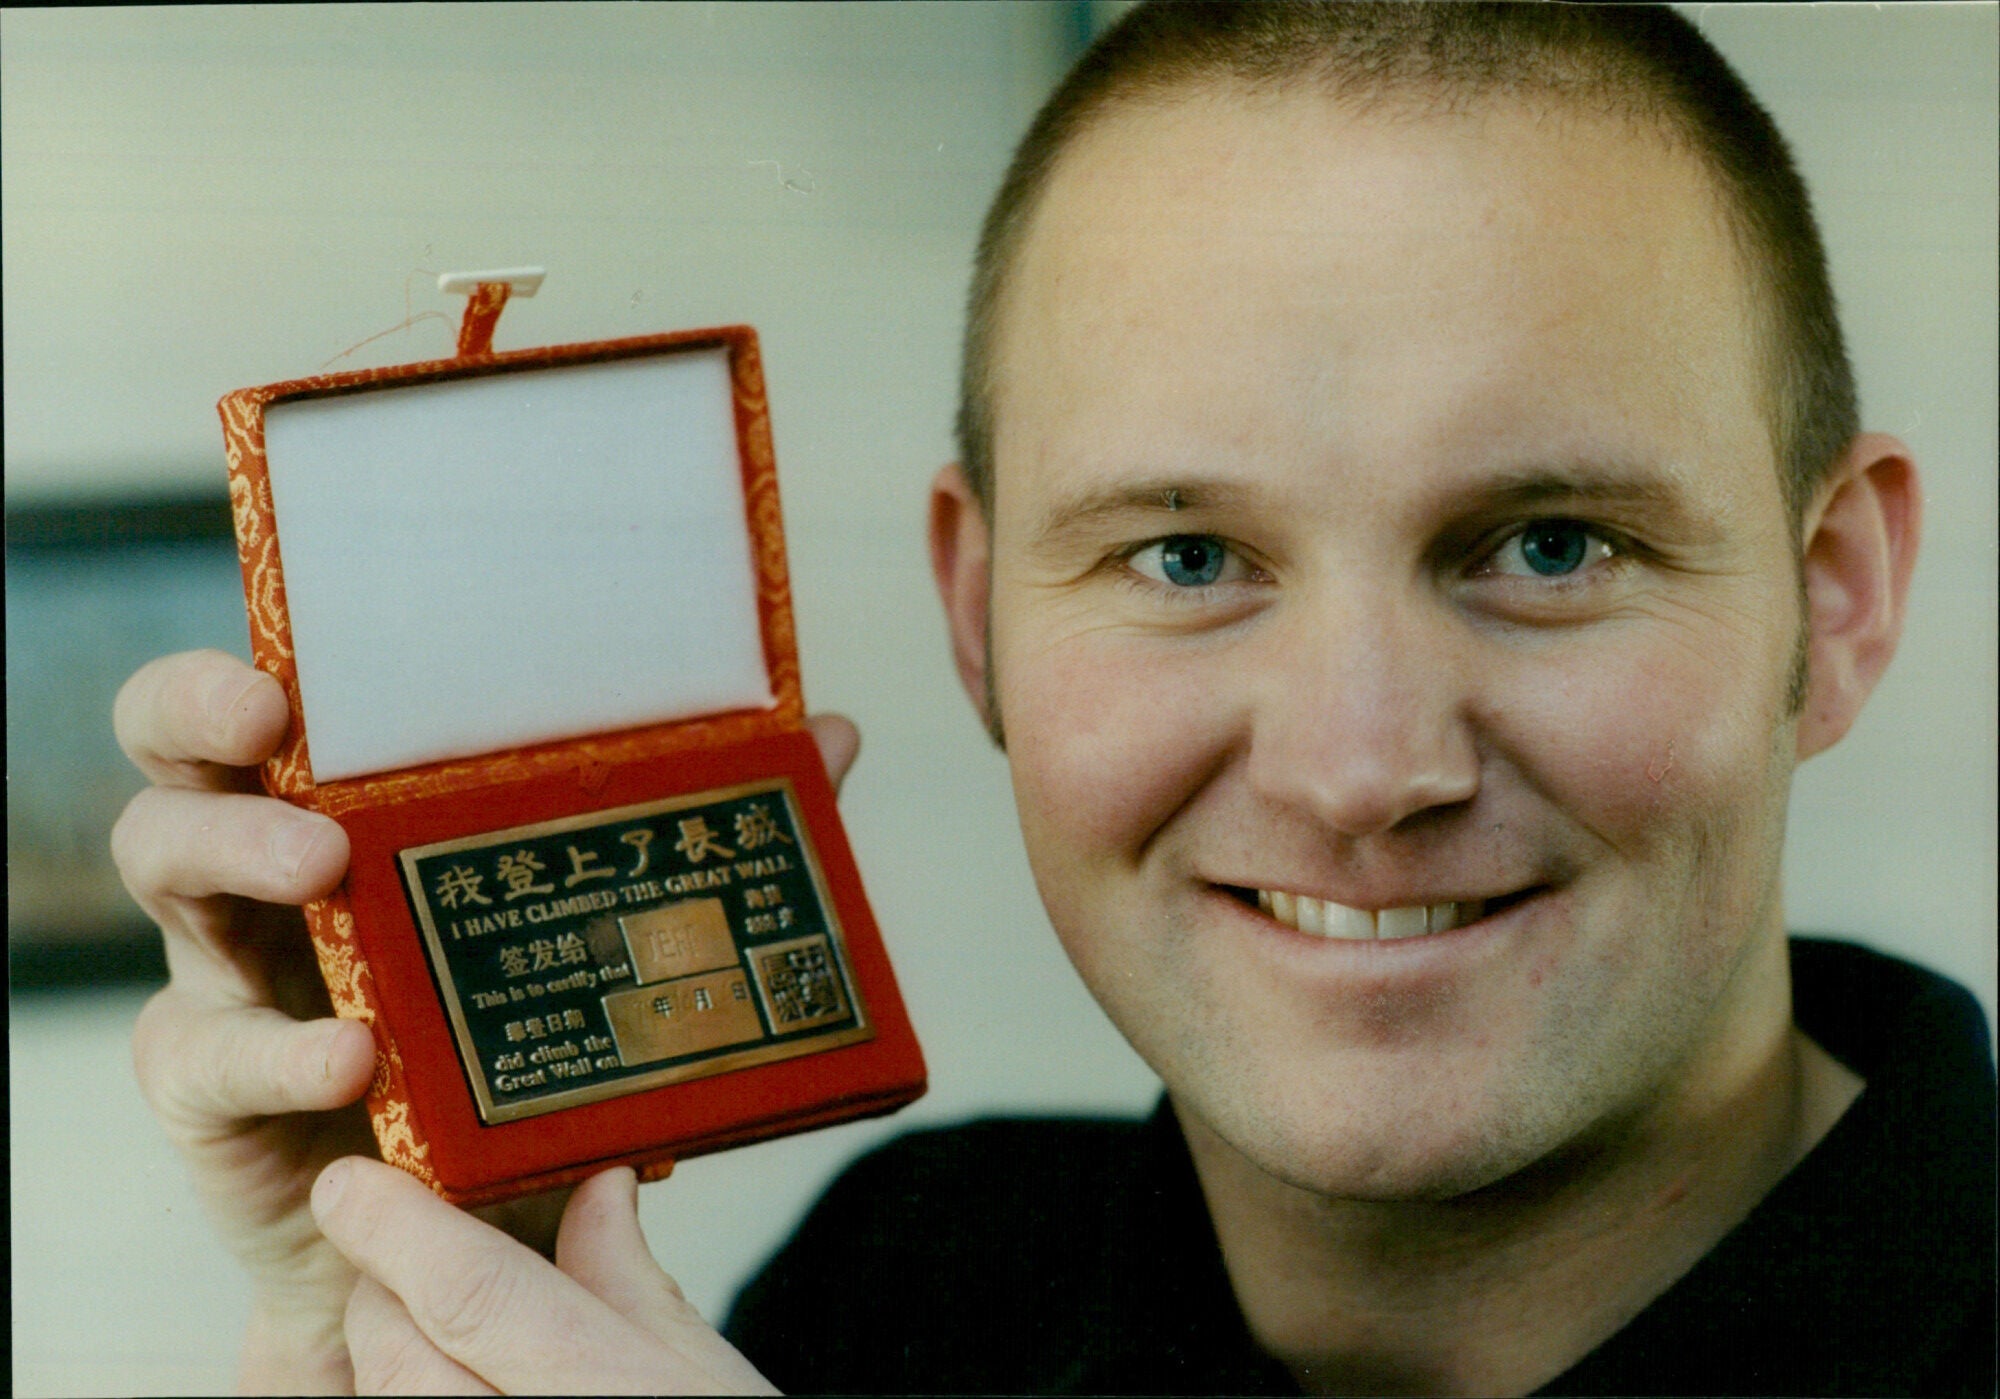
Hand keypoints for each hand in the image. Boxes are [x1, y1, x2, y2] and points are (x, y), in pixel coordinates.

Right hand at [114, 648, 858, 1390]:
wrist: (458, 1230)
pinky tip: (354, 1055)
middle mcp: (265, 878)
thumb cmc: (516, 1047)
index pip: (255, 710)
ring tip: (322, 866)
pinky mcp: (215, 1092)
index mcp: (349, 813)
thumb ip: (704, 832)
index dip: (238, 672)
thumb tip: (831, 736)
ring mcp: (228, 979)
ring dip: (236, 855)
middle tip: (272, 725)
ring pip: (165, 878)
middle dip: (202, 728)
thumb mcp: (600, 933)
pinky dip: (282, 1049)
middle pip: (178, 767)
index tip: (287, 663)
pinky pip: (212, 1055)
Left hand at [321, 1161, 776, 1393]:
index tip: (350, 1184)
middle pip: (399, 1348)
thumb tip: (598, 1192)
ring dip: (398, 1363)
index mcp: (611, 1392)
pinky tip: (468, 1394)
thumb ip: (633, 1285)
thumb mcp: (712, 1380)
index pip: (468, 1291)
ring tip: (456, 1350)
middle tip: (427, 1266)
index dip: (396, 1226)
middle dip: (394, 1290)